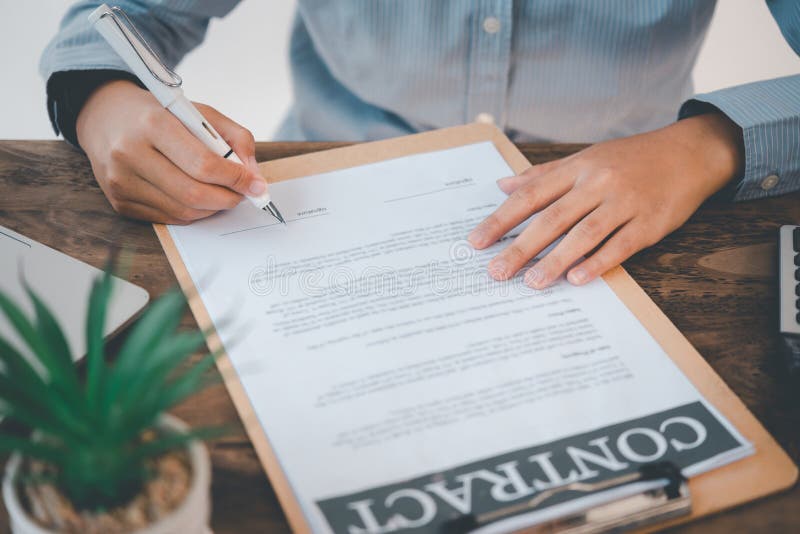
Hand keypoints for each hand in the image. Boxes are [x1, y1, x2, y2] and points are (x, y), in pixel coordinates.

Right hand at [76, 80, 266, 223]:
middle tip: (244, 193)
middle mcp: (131, 153)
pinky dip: (193, 212)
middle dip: (229, 198)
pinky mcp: (119, 202)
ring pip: (184, 211)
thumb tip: (254, 176)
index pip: (203, 164)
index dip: (236, 179)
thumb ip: (235, 138)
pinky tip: (197, 197)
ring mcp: (121, 181)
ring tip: (222, 193)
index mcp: (153, 124)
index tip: (256, 185)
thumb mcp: (199, 112)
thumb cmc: (159, 114)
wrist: (105, 118)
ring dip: (213, 208)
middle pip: (194, 194)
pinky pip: (169, 218)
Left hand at [468, 114, 743, 287]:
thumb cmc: (630, 158)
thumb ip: (543, 175)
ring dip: (555, 260)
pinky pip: (620, 245)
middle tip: (496, 272)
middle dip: (520, 247)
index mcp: (577, 168)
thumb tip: (503, 186)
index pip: (530, 195)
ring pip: (584, 234)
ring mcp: (625, 202)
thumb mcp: (585, 157)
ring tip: (532, 283)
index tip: (477, 241)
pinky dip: (598, 262)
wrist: (688, 152)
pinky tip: (577, 278)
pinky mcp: (650, 223)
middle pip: (552, 218)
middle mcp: (598, 183)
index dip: (501, 219)